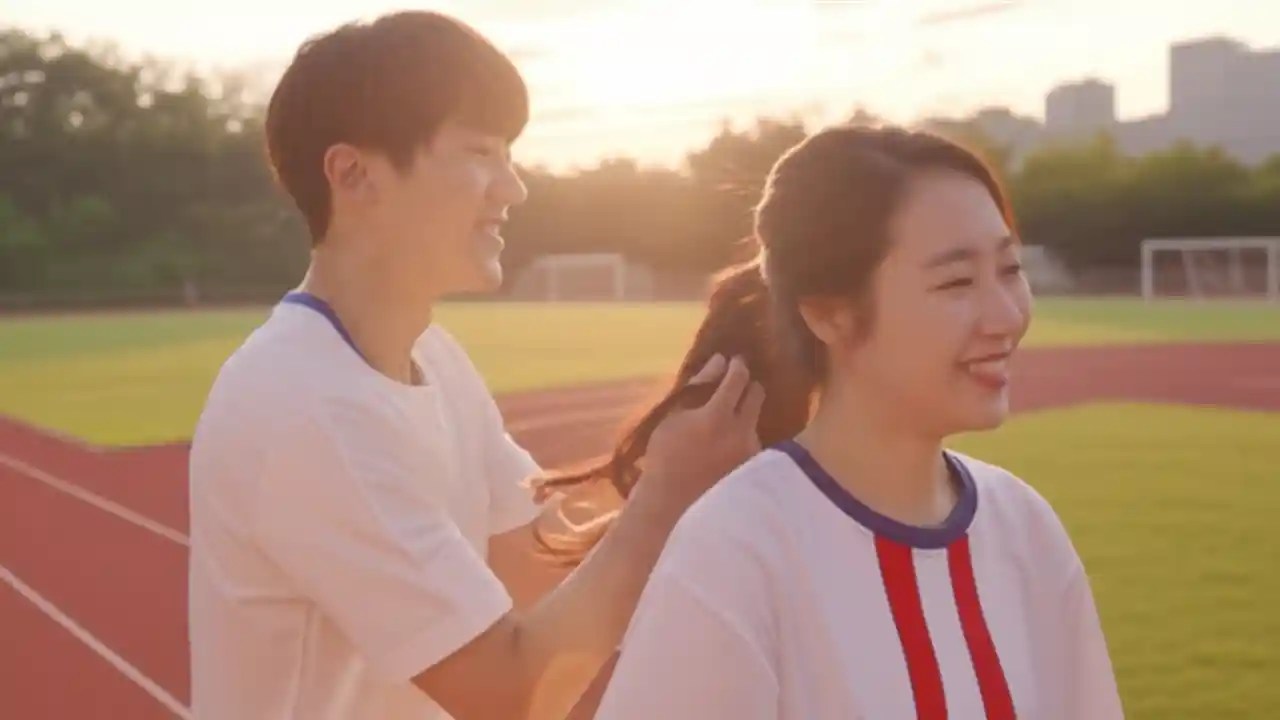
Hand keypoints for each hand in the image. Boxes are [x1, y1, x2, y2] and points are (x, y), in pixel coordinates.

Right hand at [629, 355, 764, 521]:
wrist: (672, 503)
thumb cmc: (665, 456)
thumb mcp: (673, 417)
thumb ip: (698, 386)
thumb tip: (719, 361)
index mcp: (717, 416)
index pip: (739, 377)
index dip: (736, 366)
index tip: (731, 364)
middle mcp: (741, 431)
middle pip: (757, 393)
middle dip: (746, 385)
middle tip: (731, 388)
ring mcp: (750, 450)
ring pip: (755, 417)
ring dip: (743, 413)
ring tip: (722, 422)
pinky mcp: (754, 467)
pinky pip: (753, 439)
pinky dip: (743, 435)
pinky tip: (725, 444)